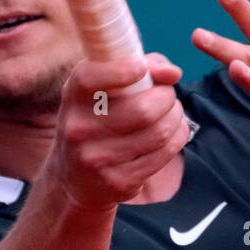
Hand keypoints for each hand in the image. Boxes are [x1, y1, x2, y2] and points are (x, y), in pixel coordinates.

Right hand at [40, 52, 189, 212]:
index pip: (90, 78)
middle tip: (168, 95)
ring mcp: (97, 159)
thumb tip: (173, 73)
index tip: (141, 68)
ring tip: (172, 112)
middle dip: (166, 97)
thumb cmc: (97, 118)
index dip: (121, 70)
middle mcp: (79, 128)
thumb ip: (139, 67)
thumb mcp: (102, 89)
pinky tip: (171, 132)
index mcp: (72, 96)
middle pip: (142, 109)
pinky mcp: (119, 182)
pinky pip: (164, 153)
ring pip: (158, 132)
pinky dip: (177, 137)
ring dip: (175, 117)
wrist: (75, 178)